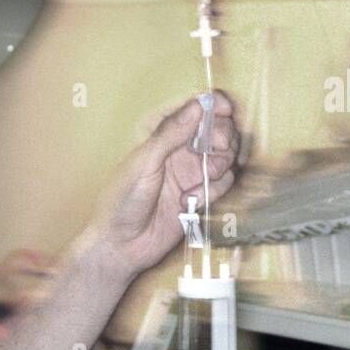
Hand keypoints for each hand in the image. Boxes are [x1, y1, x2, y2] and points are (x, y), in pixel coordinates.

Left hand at [83, 91, 239, 282]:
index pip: (193, 107)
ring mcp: (191, 170)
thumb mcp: (144, 162)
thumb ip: (171, 133)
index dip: (214, 104)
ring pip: (225, 154)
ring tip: (202, 178)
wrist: (122, 245)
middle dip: (223, 135)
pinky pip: (223, 182)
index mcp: (159, 132)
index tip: (227, 110)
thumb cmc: (122, 201)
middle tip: (219, 147)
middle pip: (218, 128)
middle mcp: (178, 147)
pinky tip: (190, 202)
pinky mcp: (200, 193)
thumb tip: (198, 105)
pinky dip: (213, 191)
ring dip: (219, 164)